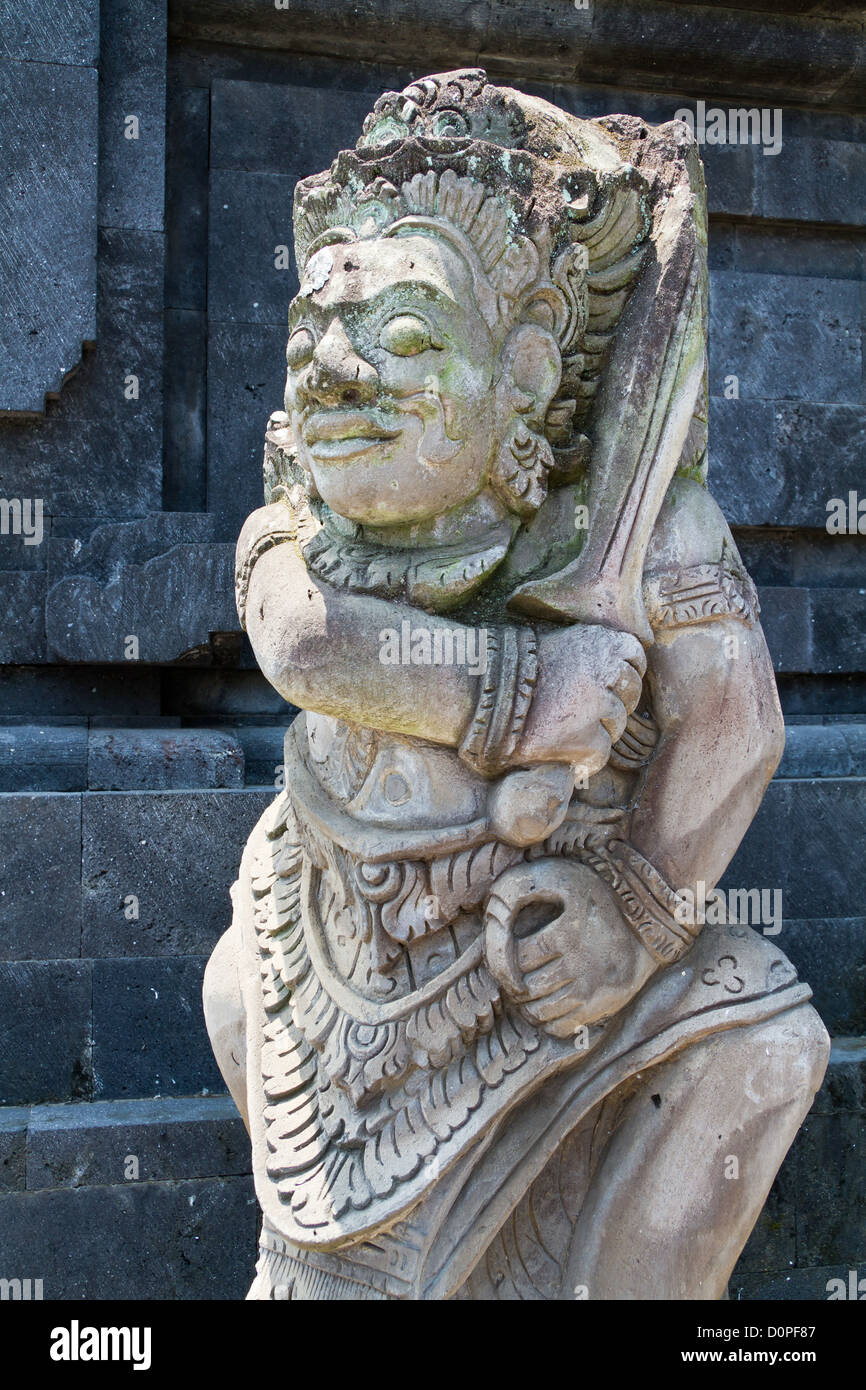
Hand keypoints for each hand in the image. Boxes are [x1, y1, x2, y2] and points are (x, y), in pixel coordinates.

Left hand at [484, 859, 655, 1037]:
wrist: (647, 922)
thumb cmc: (592, 896)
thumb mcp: (557, 877)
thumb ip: (518, 887)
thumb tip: (493, 910)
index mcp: (567, 934)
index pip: (518, 957)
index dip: (504, 956)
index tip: (508, 950)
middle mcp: (582, 965)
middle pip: (527, 987)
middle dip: (514, 980)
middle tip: (514, 971)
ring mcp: (594, 989)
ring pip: (540, 1011)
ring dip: (527, 1002)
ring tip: (528, 986)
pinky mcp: (603, 1006)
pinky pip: (561, 1027)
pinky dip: (547, 1019)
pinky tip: (548, 1000)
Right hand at [517, 623, 645, 773]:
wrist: (482, 694)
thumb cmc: (515, 671)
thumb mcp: (558, 644)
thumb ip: (590, 654)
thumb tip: (619, 668)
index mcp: (599, 643)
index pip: (635, 657)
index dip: (624, 673)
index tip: (610, 684)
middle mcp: (604, 671)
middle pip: (631, 693)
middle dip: (613, 702)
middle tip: (583, 710)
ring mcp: (596, 707)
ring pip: (617, 725)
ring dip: (598, 730)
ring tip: (566, 728)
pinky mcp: (585, 740)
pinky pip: (600, 753)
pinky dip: (585, 757)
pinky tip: (565, 752)